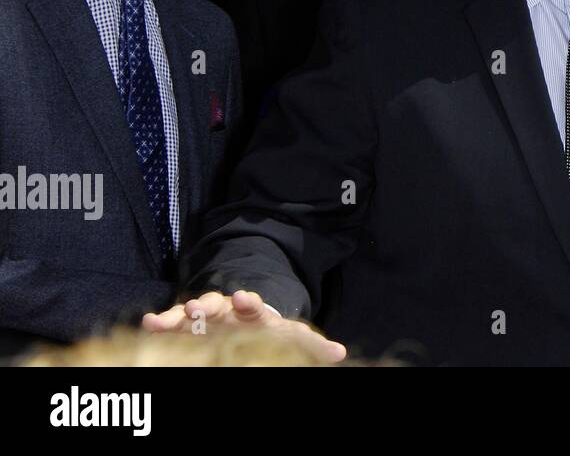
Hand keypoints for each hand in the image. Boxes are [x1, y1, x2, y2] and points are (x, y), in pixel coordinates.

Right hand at [141, 289, 347, 362]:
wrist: (250, 325)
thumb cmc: (271, 333)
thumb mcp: (292, 338)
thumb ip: (312, 345)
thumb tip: (340, 353)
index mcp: (253, 311)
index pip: (252, 303)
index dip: (248, 300)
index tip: (243, 298)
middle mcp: (227, 310)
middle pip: (216, 304)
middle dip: (205, 305)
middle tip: (195, 306)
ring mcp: (206, 317)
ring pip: (189, 313)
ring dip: (175, 315)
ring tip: (158, 320)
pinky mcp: (188, 327)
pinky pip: (173, 324)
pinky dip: (161, 323)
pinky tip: (148, 324)